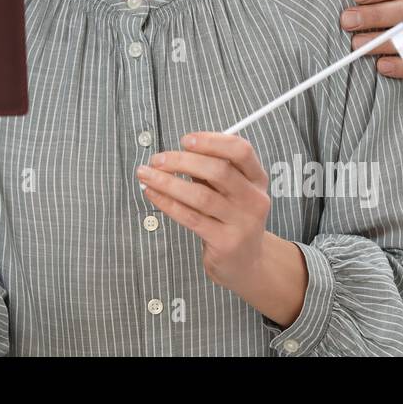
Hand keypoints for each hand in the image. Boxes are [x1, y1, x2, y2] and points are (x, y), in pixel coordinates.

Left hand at [136, 132, 271, 296]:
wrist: (245, 263)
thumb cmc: (230, 218)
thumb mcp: (229, 191)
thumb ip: (210, 171)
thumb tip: (174, 154)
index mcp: (257, 179)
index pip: (241, 151)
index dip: (212, 141)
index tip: (185, 140)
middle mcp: (254, 199)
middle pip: (219, 171)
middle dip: (182, 161)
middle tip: (157, 159)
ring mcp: (241, 222)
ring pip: (201, 196)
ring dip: (168, 182)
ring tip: (145, 174)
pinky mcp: (225, 242)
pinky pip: (190, 217)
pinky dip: (167, 202)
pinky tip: (153, 193)